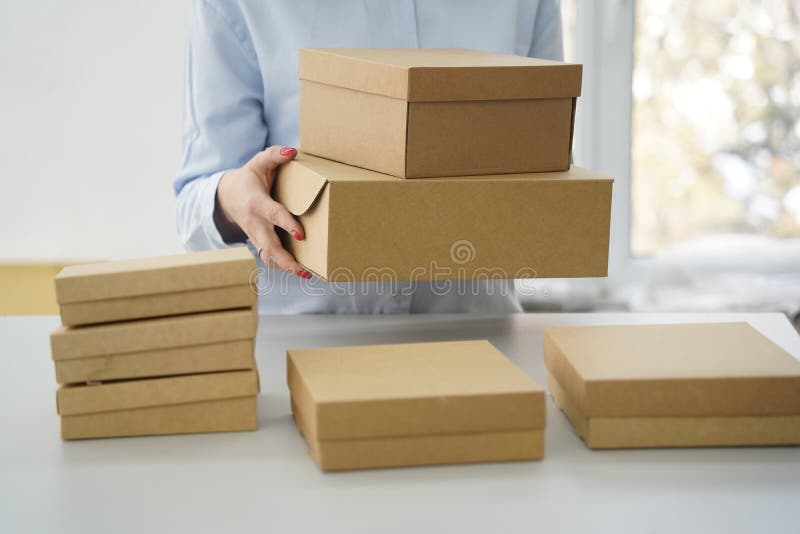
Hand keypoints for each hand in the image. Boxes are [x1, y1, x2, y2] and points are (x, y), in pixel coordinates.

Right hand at [215, 146, 311, 278]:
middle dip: (286, 260)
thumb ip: (275, 155)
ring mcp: (254, 236)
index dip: (287, 224)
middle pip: (269, 246)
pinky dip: (282, 266)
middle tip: (305, 270)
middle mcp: (254, 223)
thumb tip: (293, 151)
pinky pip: (269, 257)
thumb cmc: (249, 177)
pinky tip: (299, 271)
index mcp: (256, 202)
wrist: (226, 196)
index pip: (273, 215)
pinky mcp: (257, 242)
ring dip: (286, 267)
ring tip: (306, 274)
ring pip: (268, 256)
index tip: (301, 234)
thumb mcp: (258, 162)